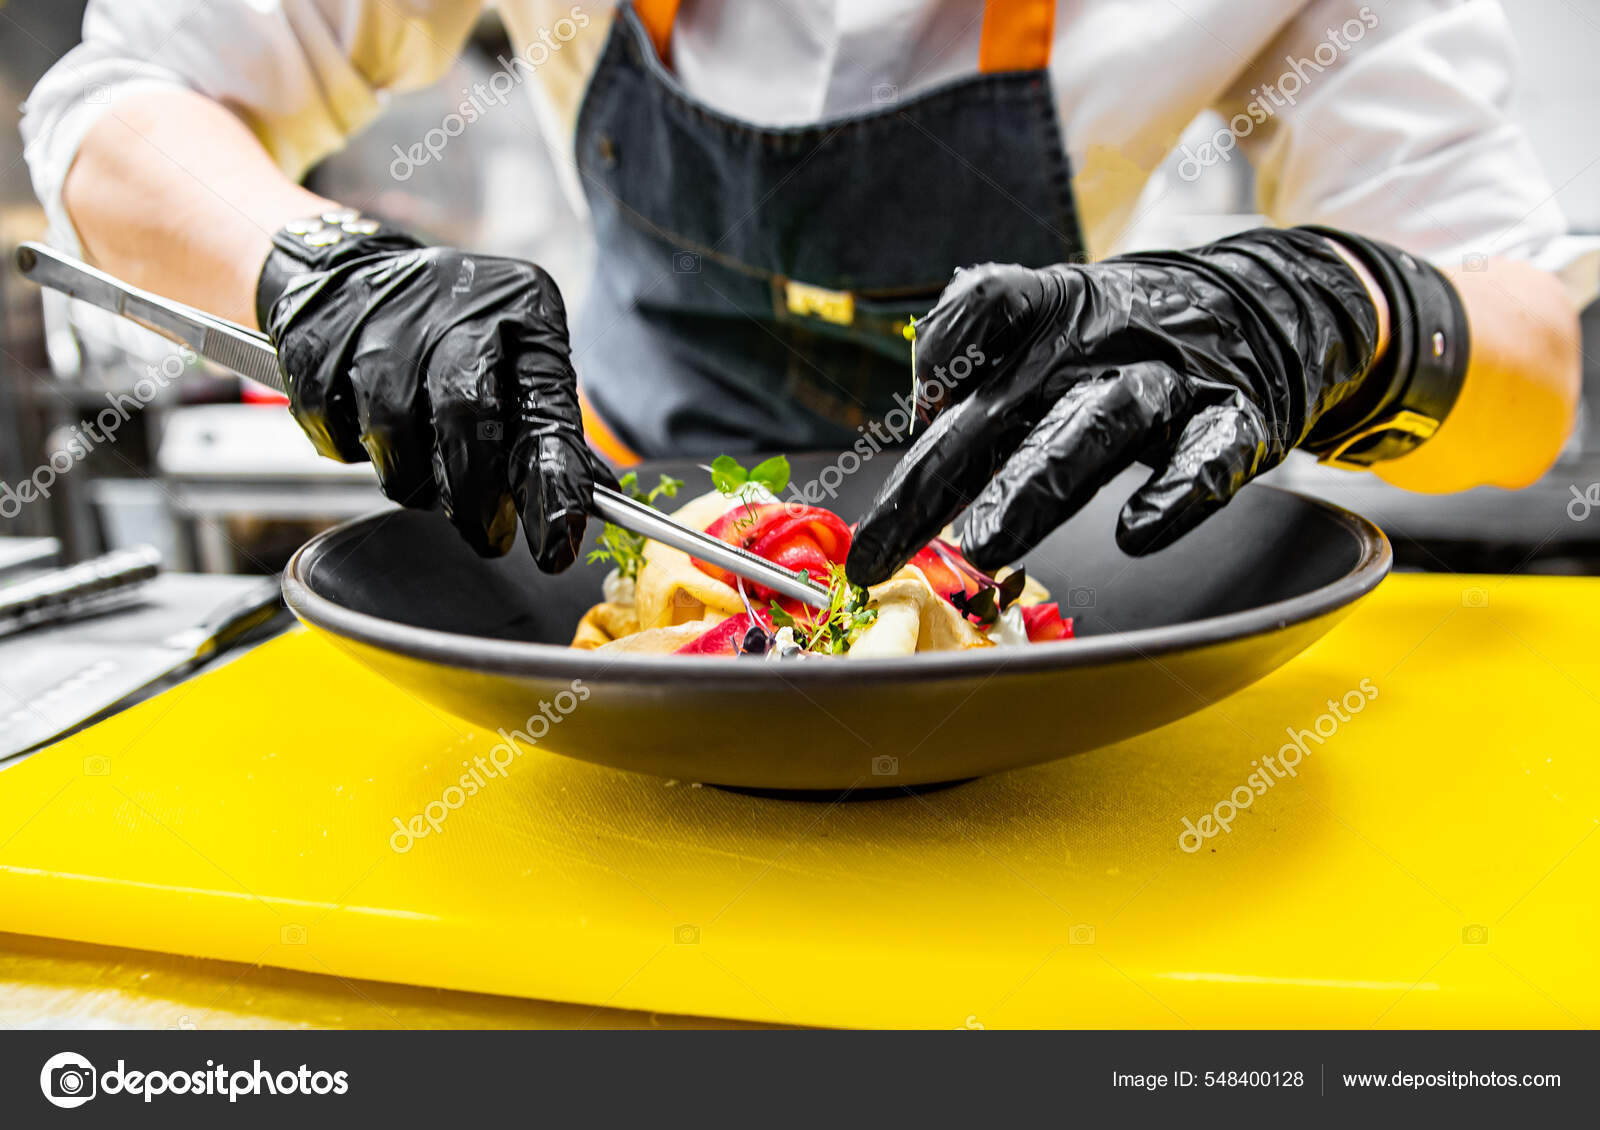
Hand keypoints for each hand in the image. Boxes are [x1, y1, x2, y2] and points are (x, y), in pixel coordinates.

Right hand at [256, 217, 605, 570]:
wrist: (353, 269)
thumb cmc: (458, 331)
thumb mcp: (524, 357)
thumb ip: (550, 428)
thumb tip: (587, 505)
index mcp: (522, 308)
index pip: (543, 409)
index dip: (551, 484)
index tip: (556, 545)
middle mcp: (453, 306)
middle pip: (463, 417)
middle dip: (473, 496)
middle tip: (486, 533)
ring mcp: (378, 320)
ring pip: (393, 431)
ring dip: (409, 477)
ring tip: (424, 473)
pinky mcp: (315, 339)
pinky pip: (333, 427)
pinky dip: (350, 450)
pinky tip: (368, 432)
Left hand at [846, 226, 1448, 586]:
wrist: (1259, 307)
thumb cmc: (1123, 334)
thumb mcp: (1048, 320)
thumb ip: (978, 354)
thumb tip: (920, 410)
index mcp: (1050, 311)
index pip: (984, 309)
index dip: (943, 350)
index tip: (915, 413)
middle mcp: (1100, 343)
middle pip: (1007, 406)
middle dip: (939, 477)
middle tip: (884, 545)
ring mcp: (1167, 382)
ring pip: (1096, 428)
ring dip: (1036, 486)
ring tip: (983, 546)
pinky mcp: (1234, 420)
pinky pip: (1208, 457)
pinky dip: (1176, 492)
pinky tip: (1139, 532)